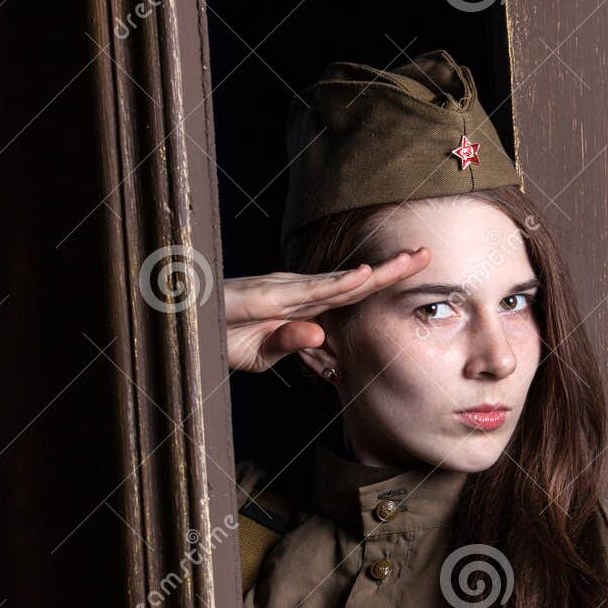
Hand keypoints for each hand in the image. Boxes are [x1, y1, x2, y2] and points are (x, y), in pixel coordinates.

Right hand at [223, 247, 430, 372]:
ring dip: (376, 272)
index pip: (350, 293)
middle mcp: (294, 290)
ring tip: (410, 260)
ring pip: (338, 280)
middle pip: (353, 280)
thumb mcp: (261, 354)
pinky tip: (363, 277)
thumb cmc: (218, 337)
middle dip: (392, 268)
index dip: (383, 282)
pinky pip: (306, 291)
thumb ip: (290, 344)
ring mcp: (280, 290)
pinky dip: (337, 284)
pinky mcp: (264, 295)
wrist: (178, 326)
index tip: (415, 273)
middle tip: (429, 253)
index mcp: (299, 304)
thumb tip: (321, 336)